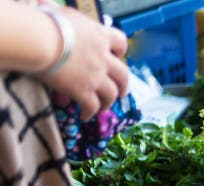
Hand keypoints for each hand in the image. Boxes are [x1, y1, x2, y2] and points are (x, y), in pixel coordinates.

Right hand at [34, 4, 127, 119]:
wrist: (40, 41)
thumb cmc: (46, 23)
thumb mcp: (59, 13)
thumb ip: (61, 14)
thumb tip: (47, 5)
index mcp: (100, 36)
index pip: (121, 42)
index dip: (121, 51)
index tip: (119, 56)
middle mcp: (103, 57)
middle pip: (123, 74)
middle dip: (124, 85)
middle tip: (121, 91)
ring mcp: (96, 76)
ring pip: (112, 94)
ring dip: (109, 102)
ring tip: (104, 107)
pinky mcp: (84, 91)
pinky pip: (93, 106)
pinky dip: (91, 112)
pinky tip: (85, 116)